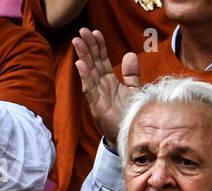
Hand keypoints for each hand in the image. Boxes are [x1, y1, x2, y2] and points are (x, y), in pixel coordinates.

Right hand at [73, 28, 140, 142]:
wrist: (132, 137)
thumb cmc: (132, 115)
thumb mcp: (134, 91)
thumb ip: (131, 74)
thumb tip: (130, 54)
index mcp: (109, 82)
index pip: (102, 60)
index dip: (99, 47)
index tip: (95, 32)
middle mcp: (102, 87)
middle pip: (93, 63)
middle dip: (88, 47)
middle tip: (82, 31)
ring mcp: (99, 97)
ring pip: (89, 74)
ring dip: (83, 57)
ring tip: (77, 41)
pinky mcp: (98, 107)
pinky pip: (90, 90)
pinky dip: (85, 77)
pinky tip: (81, 65)